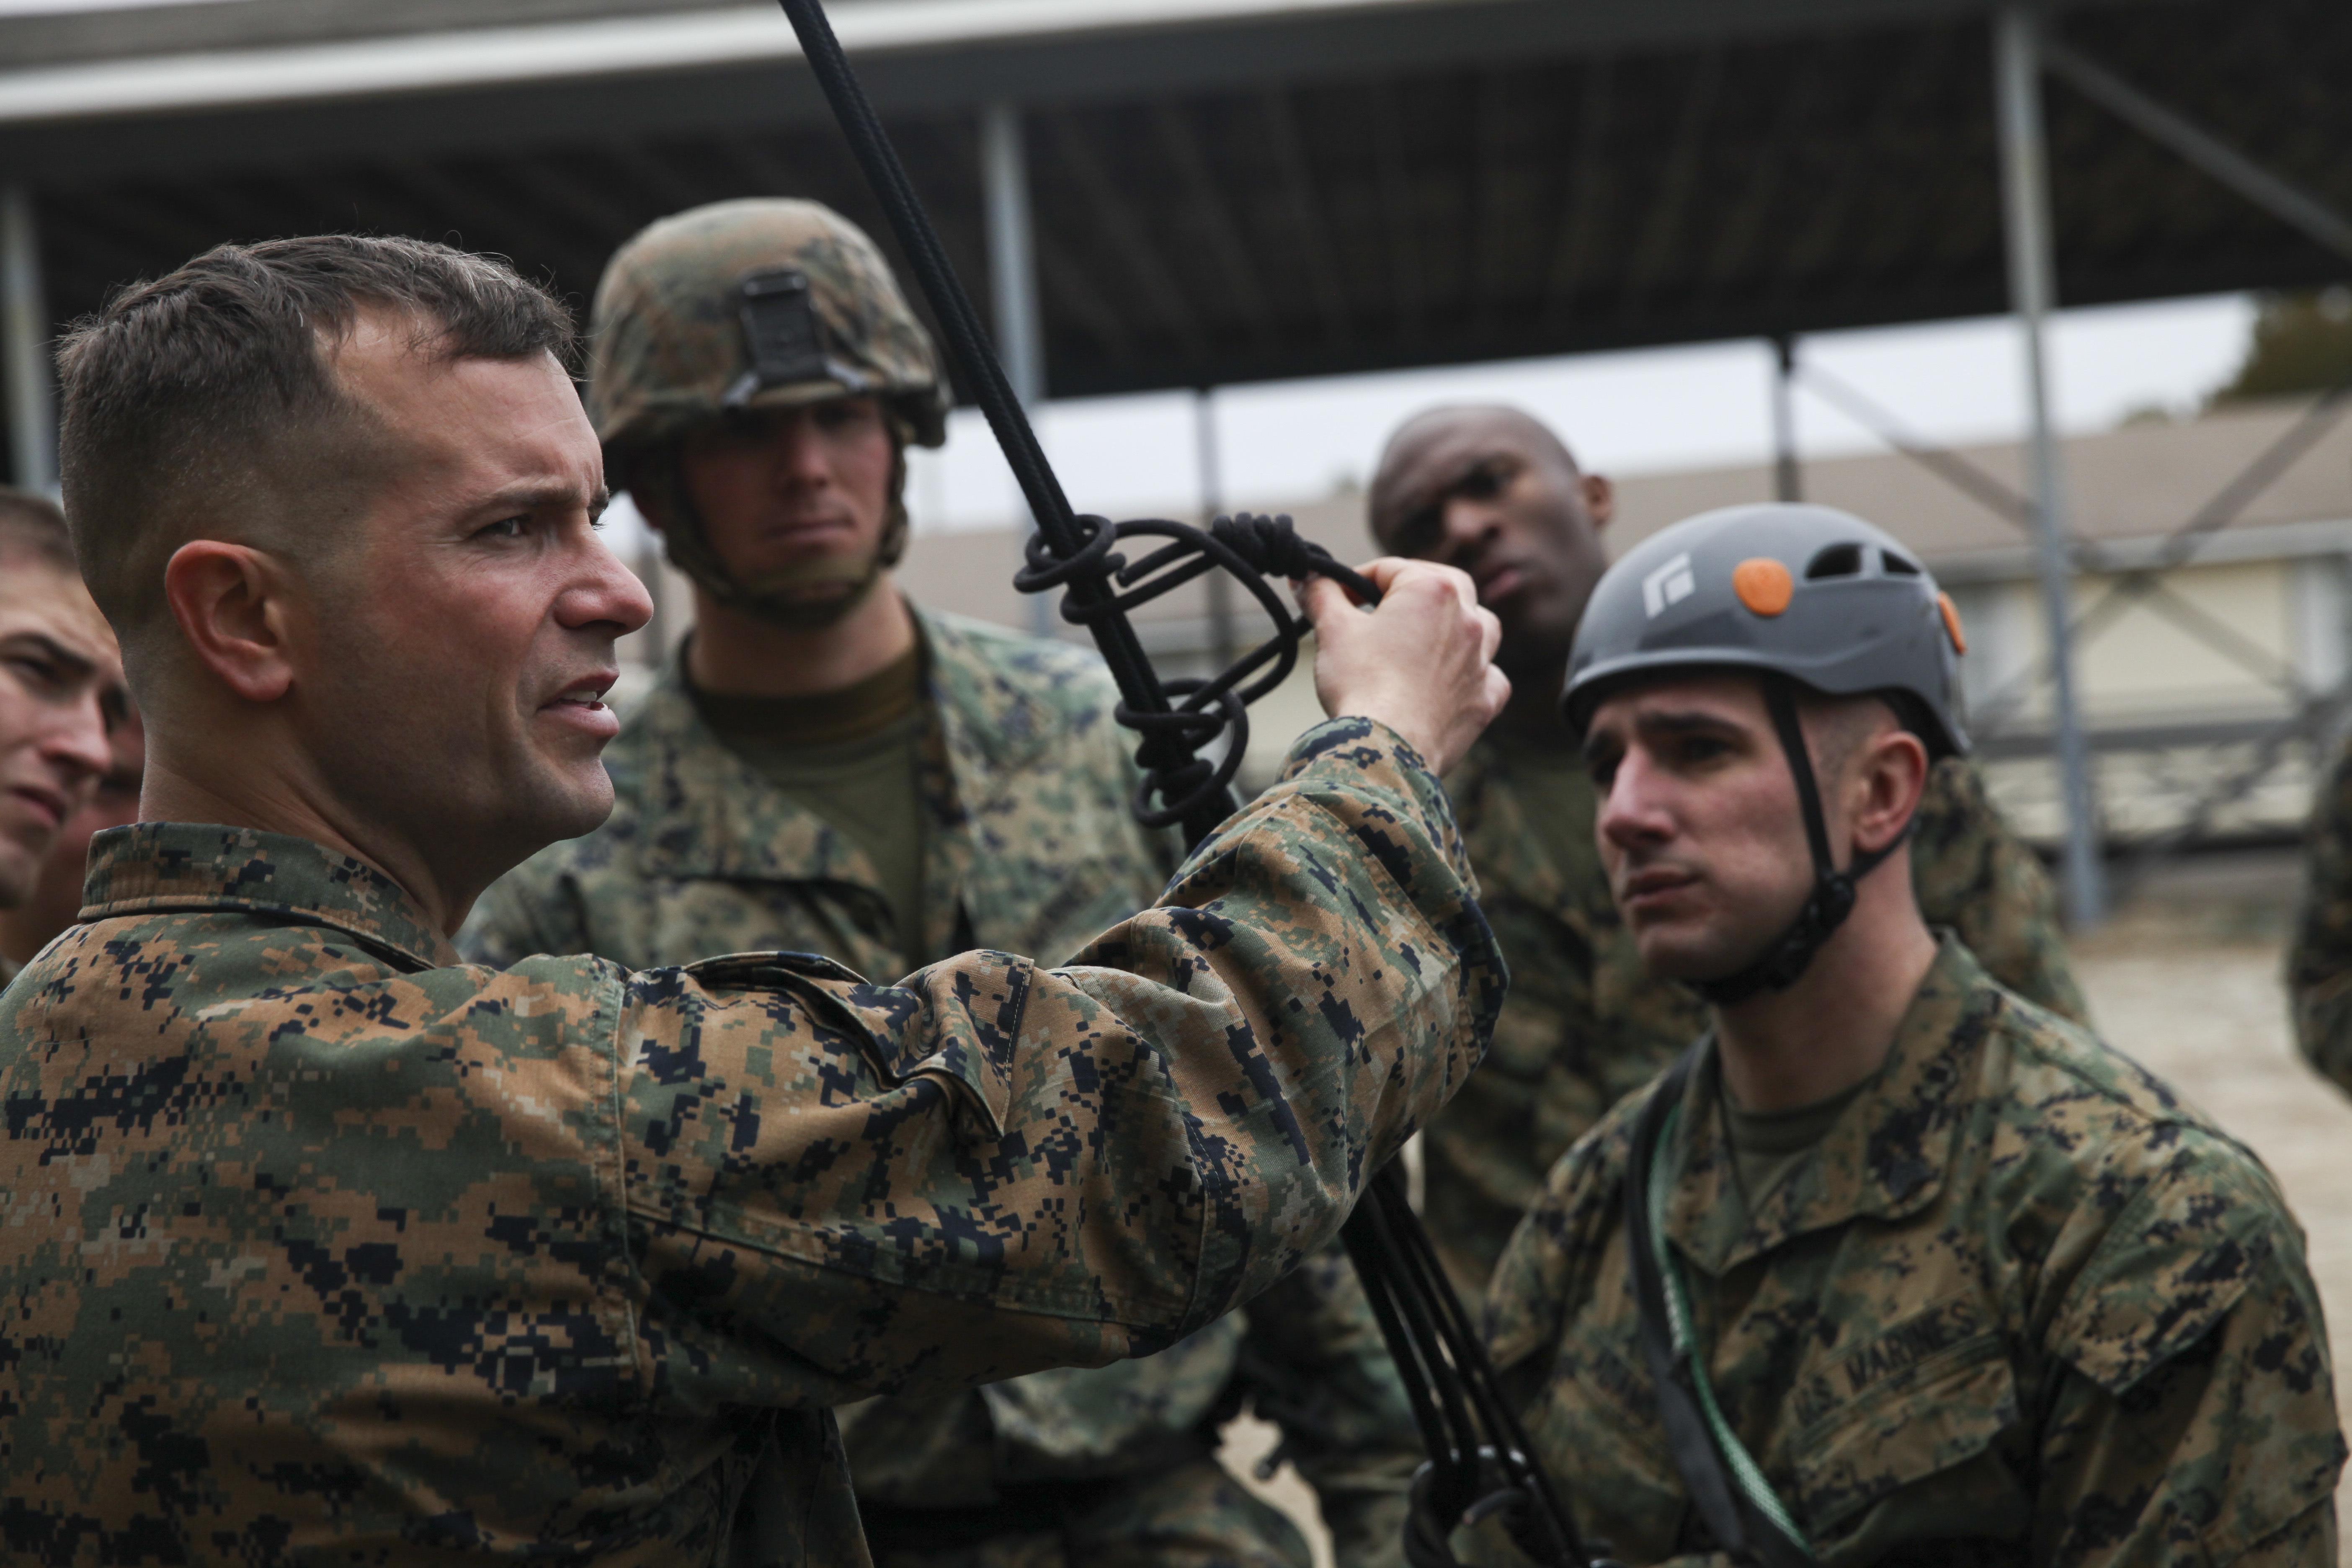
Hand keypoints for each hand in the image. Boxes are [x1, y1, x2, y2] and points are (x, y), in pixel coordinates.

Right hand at [1300, 558, 1507, 775]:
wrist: (1388, 751)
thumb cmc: (1362, 685)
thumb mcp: (1332, 630)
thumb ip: (1321, 595)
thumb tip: (1305, 577)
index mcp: (1433, 590)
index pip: (1390, 569)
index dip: (1357, 581)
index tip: (1337, 598)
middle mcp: (1468, 619)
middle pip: (1444, 586)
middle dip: (1412, 591)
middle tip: (1380, 608)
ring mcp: (1481, 661)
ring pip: (1480, 626)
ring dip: (1455, 625)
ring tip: (1423, 638)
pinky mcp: (1485, 699)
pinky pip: (1489, 676)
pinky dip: (1472, 674)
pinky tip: (1451, 681)